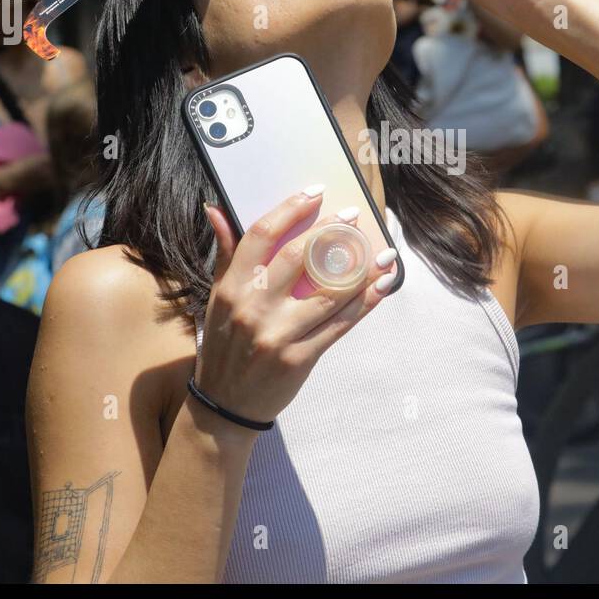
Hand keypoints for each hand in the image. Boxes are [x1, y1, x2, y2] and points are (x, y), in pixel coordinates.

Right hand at [194, 188, 398, 429]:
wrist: (224, 406)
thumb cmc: (224, 346)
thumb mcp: (217, 299)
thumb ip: (225, 254)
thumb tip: (216, 209)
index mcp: (232, 288)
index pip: (262, 234)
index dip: (291, 208)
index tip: (316, 192)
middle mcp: (254, 308)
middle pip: (300, 255)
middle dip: (332, 232)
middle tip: (354, 216)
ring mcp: (278, 335)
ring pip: (329, 291)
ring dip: (361, 268)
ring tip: (382, 251)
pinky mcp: (300, 358)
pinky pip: (340, 324)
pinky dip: (365, 302)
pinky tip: (382, 285)